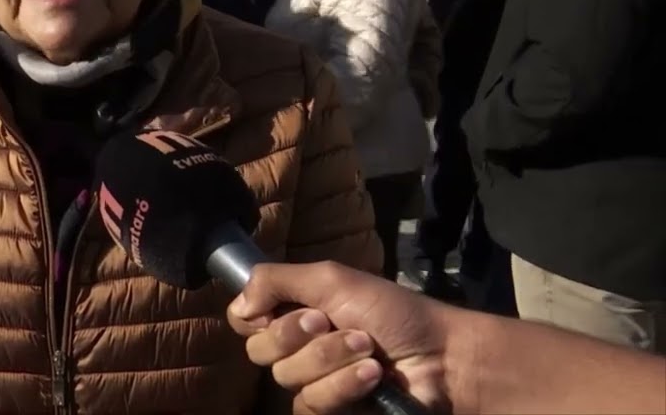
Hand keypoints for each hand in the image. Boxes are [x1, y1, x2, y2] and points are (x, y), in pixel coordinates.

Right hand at [226, 262, 452, 414]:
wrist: (442, 356)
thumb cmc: (392, 312)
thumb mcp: (332, 278)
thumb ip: (276, 280)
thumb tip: (238, 305)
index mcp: (293, 313)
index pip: (244, 320)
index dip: (257, 317)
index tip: (290, 308)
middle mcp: (296, 349)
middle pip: (259, 351)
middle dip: (299, 335)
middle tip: (332, 322)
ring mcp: (313, 384)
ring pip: (287, 379)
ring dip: (330, 359)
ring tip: (367, 349)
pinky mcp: (331, 413)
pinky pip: (311, 405)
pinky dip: (343, 387)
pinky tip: (372, 377)